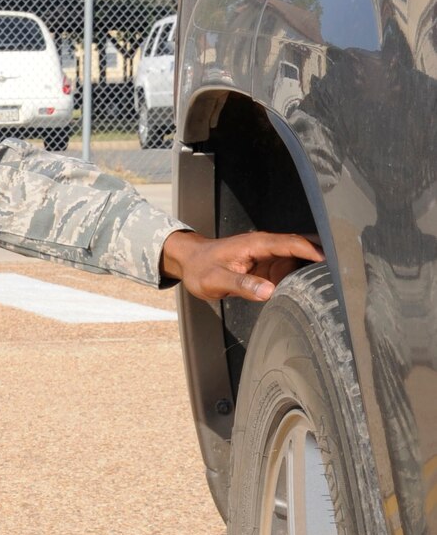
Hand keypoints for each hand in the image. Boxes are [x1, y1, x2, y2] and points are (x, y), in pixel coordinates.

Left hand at [160, 228, 324, 304]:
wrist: (190, 262)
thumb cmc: (201, 268)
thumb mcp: (216, 279)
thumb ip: (242, 285)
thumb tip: (269, 291)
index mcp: (256, 244)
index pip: (290, 243)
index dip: (312, 250)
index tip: (330, 261)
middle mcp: (266, 247)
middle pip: (301, 247)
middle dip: (322, 255)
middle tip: (344, 271)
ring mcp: (268, 256)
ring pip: (299, 259)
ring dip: (315, 267)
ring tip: (336, 282)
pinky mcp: (267, 266)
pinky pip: (290, 269)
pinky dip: (303, 275)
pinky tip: (315, 286)